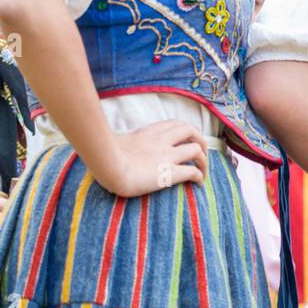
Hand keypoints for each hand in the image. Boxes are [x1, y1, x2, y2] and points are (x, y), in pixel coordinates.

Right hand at [95, 120, 209, 196]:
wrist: (108, 166)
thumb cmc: (104, 156)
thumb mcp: (115, 141)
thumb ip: (122, 143)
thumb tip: (113, 148)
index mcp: (149, 132)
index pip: (174, 123)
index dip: (185, 130)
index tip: (186, 138)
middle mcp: (162, 141)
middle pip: (191, 130)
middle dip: (200, 140)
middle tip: (201, 152)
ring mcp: (167, 156)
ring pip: (197, 150)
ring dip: (204, 160)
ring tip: (203, 171)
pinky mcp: (170, 173)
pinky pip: (192, 172)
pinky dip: (199, 177)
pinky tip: (198, 183)